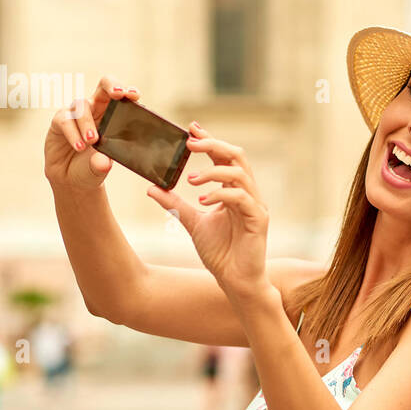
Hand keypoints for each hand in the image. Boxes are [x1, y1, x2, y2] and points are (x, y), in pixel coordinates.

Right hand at [44, 76, 137, 189]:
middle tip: (118, 94)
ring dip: (88, 122)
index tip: (134, 95)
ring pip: (82, 106)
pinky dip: (73, 133)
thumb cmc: (92, 167)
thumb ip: (103, 164)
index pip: (120, 97)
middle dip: (111, 86)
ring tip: (93, 141)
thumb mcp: (102, 167)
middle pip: (103, 87)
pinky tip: (79, 147)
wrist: (71, 180)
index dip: (127, 91)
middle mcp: (94, 110)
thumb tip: (104, 162)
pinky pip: (65, 120)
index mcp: (112, 115)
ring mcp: (76, 114)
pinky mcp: (60, 122)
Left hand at [146, 122, 272, 302]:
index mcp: (234, 190)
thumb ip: (175, 204)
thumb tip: (151, 187)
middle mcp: (248, 193)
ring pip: (240, 173)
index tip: (190, 128)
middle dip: (214, 144)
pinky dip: (220, 194)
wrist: (236, 281)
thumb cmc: (221, 253)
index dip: (209, 140)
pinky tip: (202, 200)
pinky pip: (241, 198)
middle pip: (237, 156)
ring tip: (190, 180)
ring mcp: (256, 205)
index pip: (224, 157)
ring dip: (213, 171)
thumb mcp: (191, 222)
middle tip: (190, 143)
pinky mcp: (259, 219)